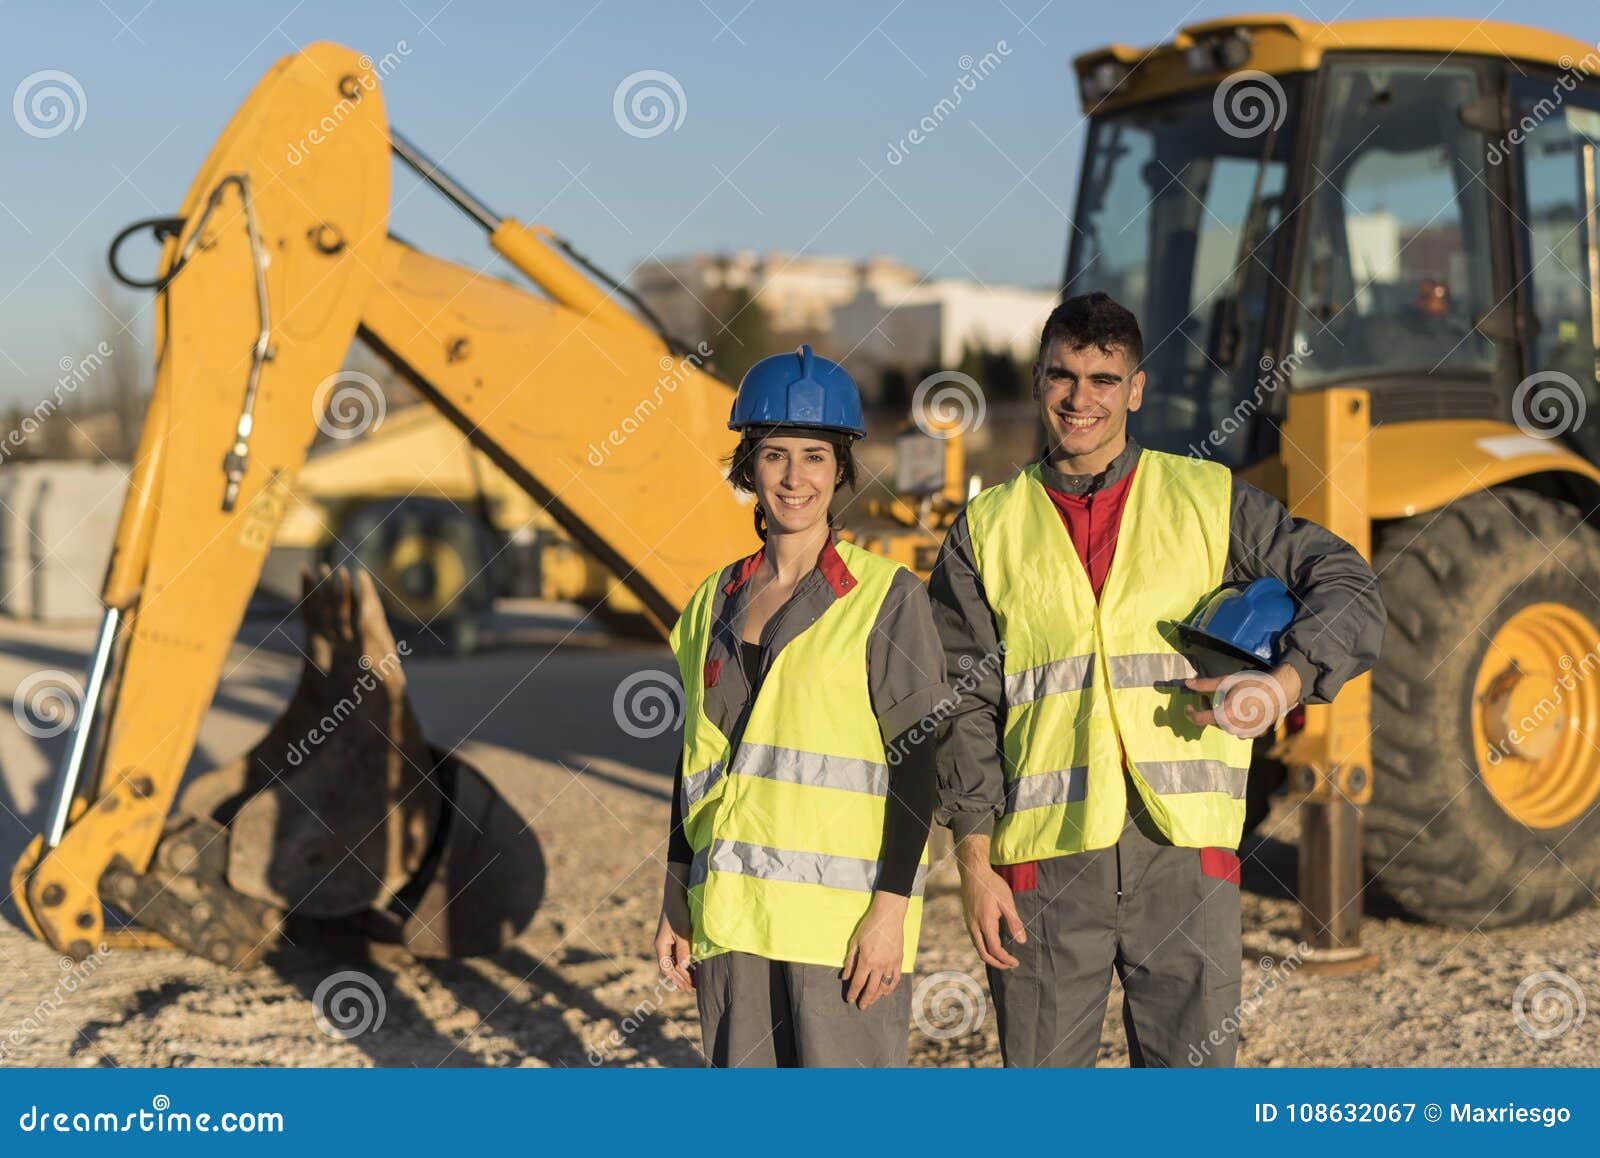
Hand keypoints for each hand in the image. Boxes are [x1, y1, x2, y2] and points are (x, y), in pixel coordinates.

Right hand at [654, 866, 693, 990]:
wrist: (675, 895)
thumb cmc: (678, 912)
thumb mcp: (682, 931)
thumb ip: (683, 949)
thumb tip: (684, 967)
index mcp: (661, 946)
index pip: (667, 969)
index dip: (677, 979)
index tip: (689, 986)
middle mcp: (661, 946)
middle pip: (669, 968)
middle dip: (679, 979)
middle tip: (691, 989)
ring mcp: (666, 942)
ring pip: (672, 963)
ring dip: (681, 973)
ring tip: (692, 983)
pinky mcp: (672, 937)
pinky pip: (675, 955)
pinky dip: (682, 964)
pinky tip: (691, 967)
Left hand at [842, 892, 906, 1009]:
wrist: (888, 916)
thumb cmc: (869, 927)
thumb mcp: (855, 942)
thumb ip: (850, 961)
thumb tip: (845, 977)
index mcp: (866, 960)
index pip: (858, 983)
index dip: (853, 993)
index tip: (850, 1000)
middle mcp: (879, 965)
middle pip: (871, 989)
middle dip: (865, 999)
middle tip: (861, 1006)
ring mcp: (891, 964)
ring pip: (884, 987)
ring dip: (877, 996)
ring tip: (871, 1001)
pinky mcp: (899, 961)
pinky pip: (895, 979)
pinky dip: (890, 988)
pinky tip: (885, 992)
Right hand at [955, 835, 1025, 968]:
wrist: (973, 872)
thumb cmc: (991, 885)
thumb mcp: (1007, 902)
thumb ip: (1014, 922)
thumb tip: (1022, 941)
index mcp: (985, 923)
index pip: (995, 949)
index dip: (1005, 959)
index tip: (1015, 962)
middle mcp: (974, 926)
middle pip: (983, 953)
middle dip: (997, 963)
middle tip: (1010, 965)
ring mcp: (969, 923)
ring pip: (977, 947)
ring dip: (990, 956)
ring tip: (1003, 957)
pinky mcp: (968, 920)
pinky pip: (975, 940)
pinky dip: (984, 947)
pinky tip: (993, 943)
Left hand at [1183, 662, 1302, 737]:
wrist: (1279, 691)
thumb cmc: (1252, 684)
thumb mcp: (1226, 681)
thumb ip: (1204, 684)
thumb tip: (1186, 683)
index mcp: (1225, 715)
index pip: (1199, 719)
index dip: (1190, 713)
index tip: (1187, 706)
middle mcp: (1234, 727)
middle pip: (1212, 722)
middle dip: (1206, 710)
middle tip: (1205, 697)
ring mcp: (1245, 732)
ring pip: (1224, 726)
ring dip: (1219, 715)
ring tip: (1223, 701)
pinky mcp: (1254, 733)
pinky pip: (1237, 730)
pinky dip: (1233, 721)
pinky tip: (1237, 710)